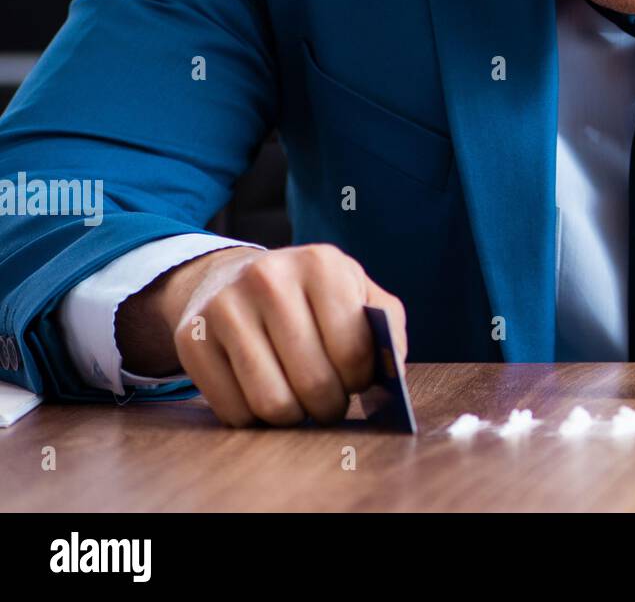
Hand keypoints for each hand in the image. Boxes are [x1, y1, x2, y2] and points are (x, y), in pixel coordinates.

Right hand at [121, 243, 406, 427]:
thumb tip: (392, 371)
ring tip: (301, 403)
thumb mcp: (355, 290)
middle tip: (329, 403)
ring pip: (271, 403)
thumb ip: (385, 325)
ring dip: (294, 418)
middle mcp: (269, 278)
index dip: (359, 380)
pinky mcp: (191, 338)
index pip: (352, 350)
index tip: (355, 382)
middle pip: (313, 382)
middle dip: (329, 406)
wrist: (234, 276)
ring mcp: (225, 307)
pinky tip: (264, 394)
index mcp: (320, 264)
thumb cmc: (310, 294)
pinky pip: (232, 411)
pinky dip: (255, 419)